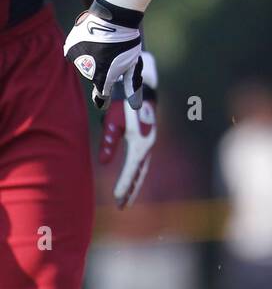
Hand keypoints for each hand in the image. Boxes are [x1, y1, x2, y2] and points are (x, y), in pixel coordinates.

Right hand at [63, 0, 142, 109]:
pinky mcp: (70, 47)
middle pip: (95, 76)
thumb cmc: (126, 42)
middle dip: (103, 69)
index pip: (101, 96)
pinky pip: (76, 53)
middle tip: (112, 54)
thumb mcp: (133, 64)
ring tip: (102, 44)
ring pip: (85, 64)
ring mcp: (77, 59)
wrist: (113, 16)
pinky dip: (82, 49)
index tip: (104, 103)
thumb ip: (132, 86)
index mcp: (103, 78)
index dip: (103, 99)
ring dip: (92, 59)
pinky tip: (92, 40)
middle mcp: (87, 71)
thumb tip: (136, 107)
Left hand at [99, 51, 157, 206]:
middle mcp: (148, 144)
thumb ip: (110, 141)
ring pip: (143, 167)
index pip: (132, 171)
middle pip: (140, 173)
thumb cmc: (124, 100)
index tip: (118, 201)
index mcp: (141, 142)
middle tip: (123, 206)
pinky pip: (142, 159)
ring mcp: (149, 139)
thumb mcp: (113, 120)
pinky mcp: (147, 135)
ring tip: (127, 196)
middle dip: (131, 190)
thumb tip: (105, 162)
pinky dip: (137, 171)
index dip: (124, 187)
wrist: (139, 82)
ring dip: (135, 182)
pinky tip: (133, 176)